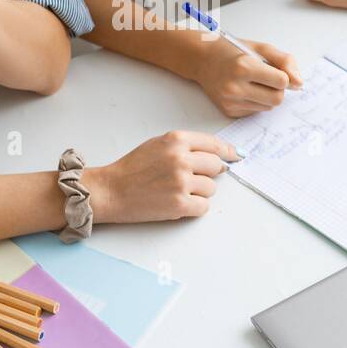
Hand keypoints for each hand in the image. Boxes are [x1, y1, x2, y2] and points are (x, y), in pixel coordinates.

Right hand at [84, 130, 240, 223]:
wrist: (111, 190)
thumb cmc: (132, 168)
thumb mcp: (158, 145)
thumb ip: (184, 147)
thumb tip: (216, 155)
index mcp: (176, 140)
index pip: (213, 143)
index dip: (227, 151)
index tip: (235, 156)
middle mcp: (181, 158)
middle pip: (216, 166)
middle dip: (209, 173)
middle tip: (192, 179)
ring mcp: (182, 181)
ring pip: (211, 188)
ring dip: (199, 192)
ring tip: (176, 191)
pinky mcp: (180, 204)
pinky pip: (204, 206)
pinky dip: (195, 207)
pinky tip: (178, 203)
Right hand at [190, 37, 302, 117]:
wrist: (203, 60)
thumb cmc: (233, 52)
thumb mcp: (261, 48)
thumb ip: (285, 62)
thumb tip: (299, 83)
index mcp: (244, 67)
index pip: (282, 81)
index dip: (283, 76)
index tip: (274, 70)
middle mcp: (235, 87)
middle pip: (277, 99)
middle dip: (278, 89)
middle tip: (267, 79)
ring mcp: (230, 101)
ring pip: (268, 107)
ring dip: (267, 96)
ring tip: (254, 83)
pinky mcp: (229, 111)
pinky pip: (256, 111)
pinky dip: (256, 102)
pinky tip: (245, 90)